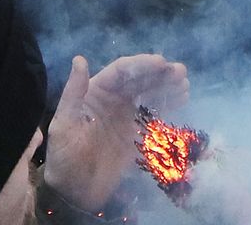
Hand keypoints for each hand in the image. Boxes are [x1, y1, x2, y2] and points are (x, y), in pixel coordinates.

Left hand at [41, 55, 190, 211]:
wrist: (76, 192)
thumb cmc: (65, 157)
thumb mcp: (65, 125)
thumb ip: (73, 93)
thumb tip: (80, 59)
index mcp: (95, 92)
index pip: (121, 71)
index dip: (141, 64)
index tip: (162, 63)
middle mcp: (113, 99)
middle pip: (139, 79)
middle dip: (160, 73)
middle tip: (181, 72)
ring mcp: (126, 115)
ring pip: (149, 93)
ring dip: (167, 86)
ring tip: (185, 83)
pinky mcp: (136, 132)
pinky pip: (154, 113)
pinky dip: (168, 104)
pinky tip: (182, 98)